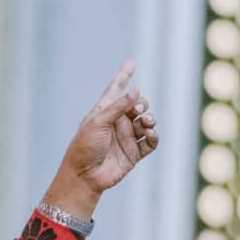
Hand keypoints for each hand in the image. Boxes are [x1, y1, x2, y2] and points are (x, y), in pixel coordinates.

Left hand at [44, 60, 158, 216]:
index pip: (116, 90)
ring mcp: (127, 137)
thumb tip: (136, 91)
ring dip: (150, 119)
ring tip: (146, 122)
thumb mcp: (99, 121)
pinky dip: (154, 136)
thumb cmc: (85, 146)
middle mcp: (118, 122)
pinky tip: (150, 134)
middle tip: (137, 110)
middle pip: (138, 105)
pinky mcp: (135, 152)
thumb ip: (119, 106)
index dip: (123, 76)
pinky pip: (151, 142)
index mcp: (105, 111)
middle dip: (142, 103)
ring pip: (147, 122)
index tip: (130, 63)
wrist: (85, 175)